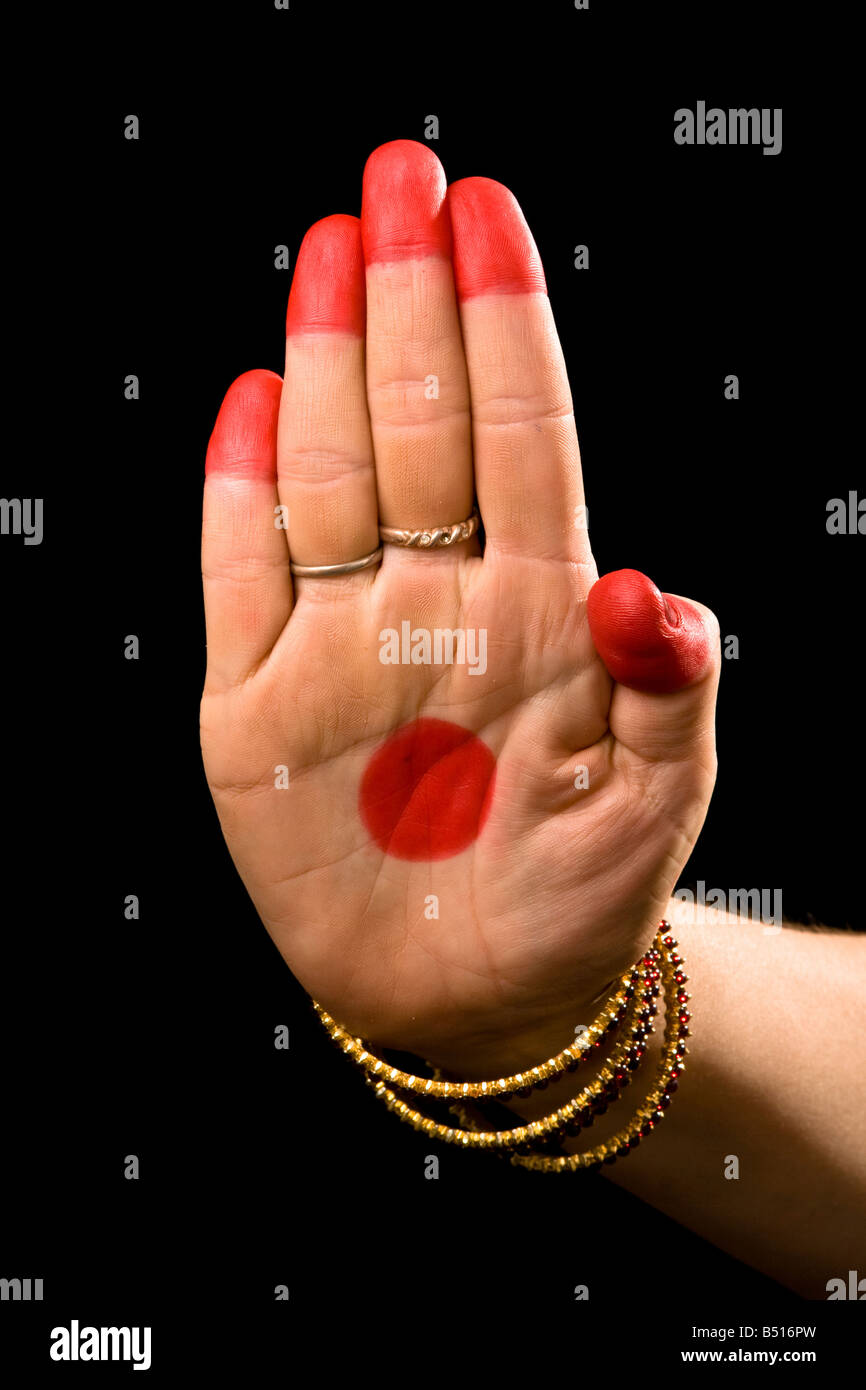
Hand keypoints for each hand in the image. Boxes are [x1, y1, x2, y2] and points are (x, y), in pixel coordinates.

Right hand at [200, 140, 719, 1077]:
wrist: (480, 995)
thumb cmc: (583, 894)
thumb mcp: (660, 801)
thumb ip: (672, 690)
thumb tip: (654, 584)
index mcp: (542, 610)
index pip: (522, 437)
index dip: (506, 327)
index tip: (489, 216)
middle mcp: (438, 602)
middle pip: (421, 428)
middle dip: (412, 303)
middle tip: (397, 177)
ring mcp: (344, 644)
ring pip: (330, 477)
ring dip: (328, 363)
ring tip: (331, 251)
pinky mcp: (258, 704)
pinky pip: (241, 579)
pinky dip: (236, 496)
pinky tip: (251, 405)